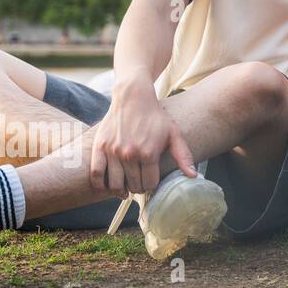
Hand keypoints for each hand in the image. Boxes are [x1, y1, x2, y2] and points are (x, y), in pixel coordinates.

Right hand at [89, 78, 195, 195]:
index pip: (149, 184)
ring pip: (114, 185)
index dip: (151, 185)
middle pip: (133, 186)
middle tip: (138, 183)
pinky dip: (100, 185)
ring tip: (125, 186)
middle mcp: (130, 154)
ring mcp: (113, 151)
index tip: (150, 181)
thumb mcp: (174, 134)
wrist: (133, 98)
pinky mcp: (99, 147)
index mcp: (149, 153)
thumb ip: (183, 156)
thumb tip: (193, 176)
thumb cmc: (156, 117)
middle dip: (137, 188)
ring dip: (120, 189)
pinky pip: (95, 174)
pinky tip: (107, 184)